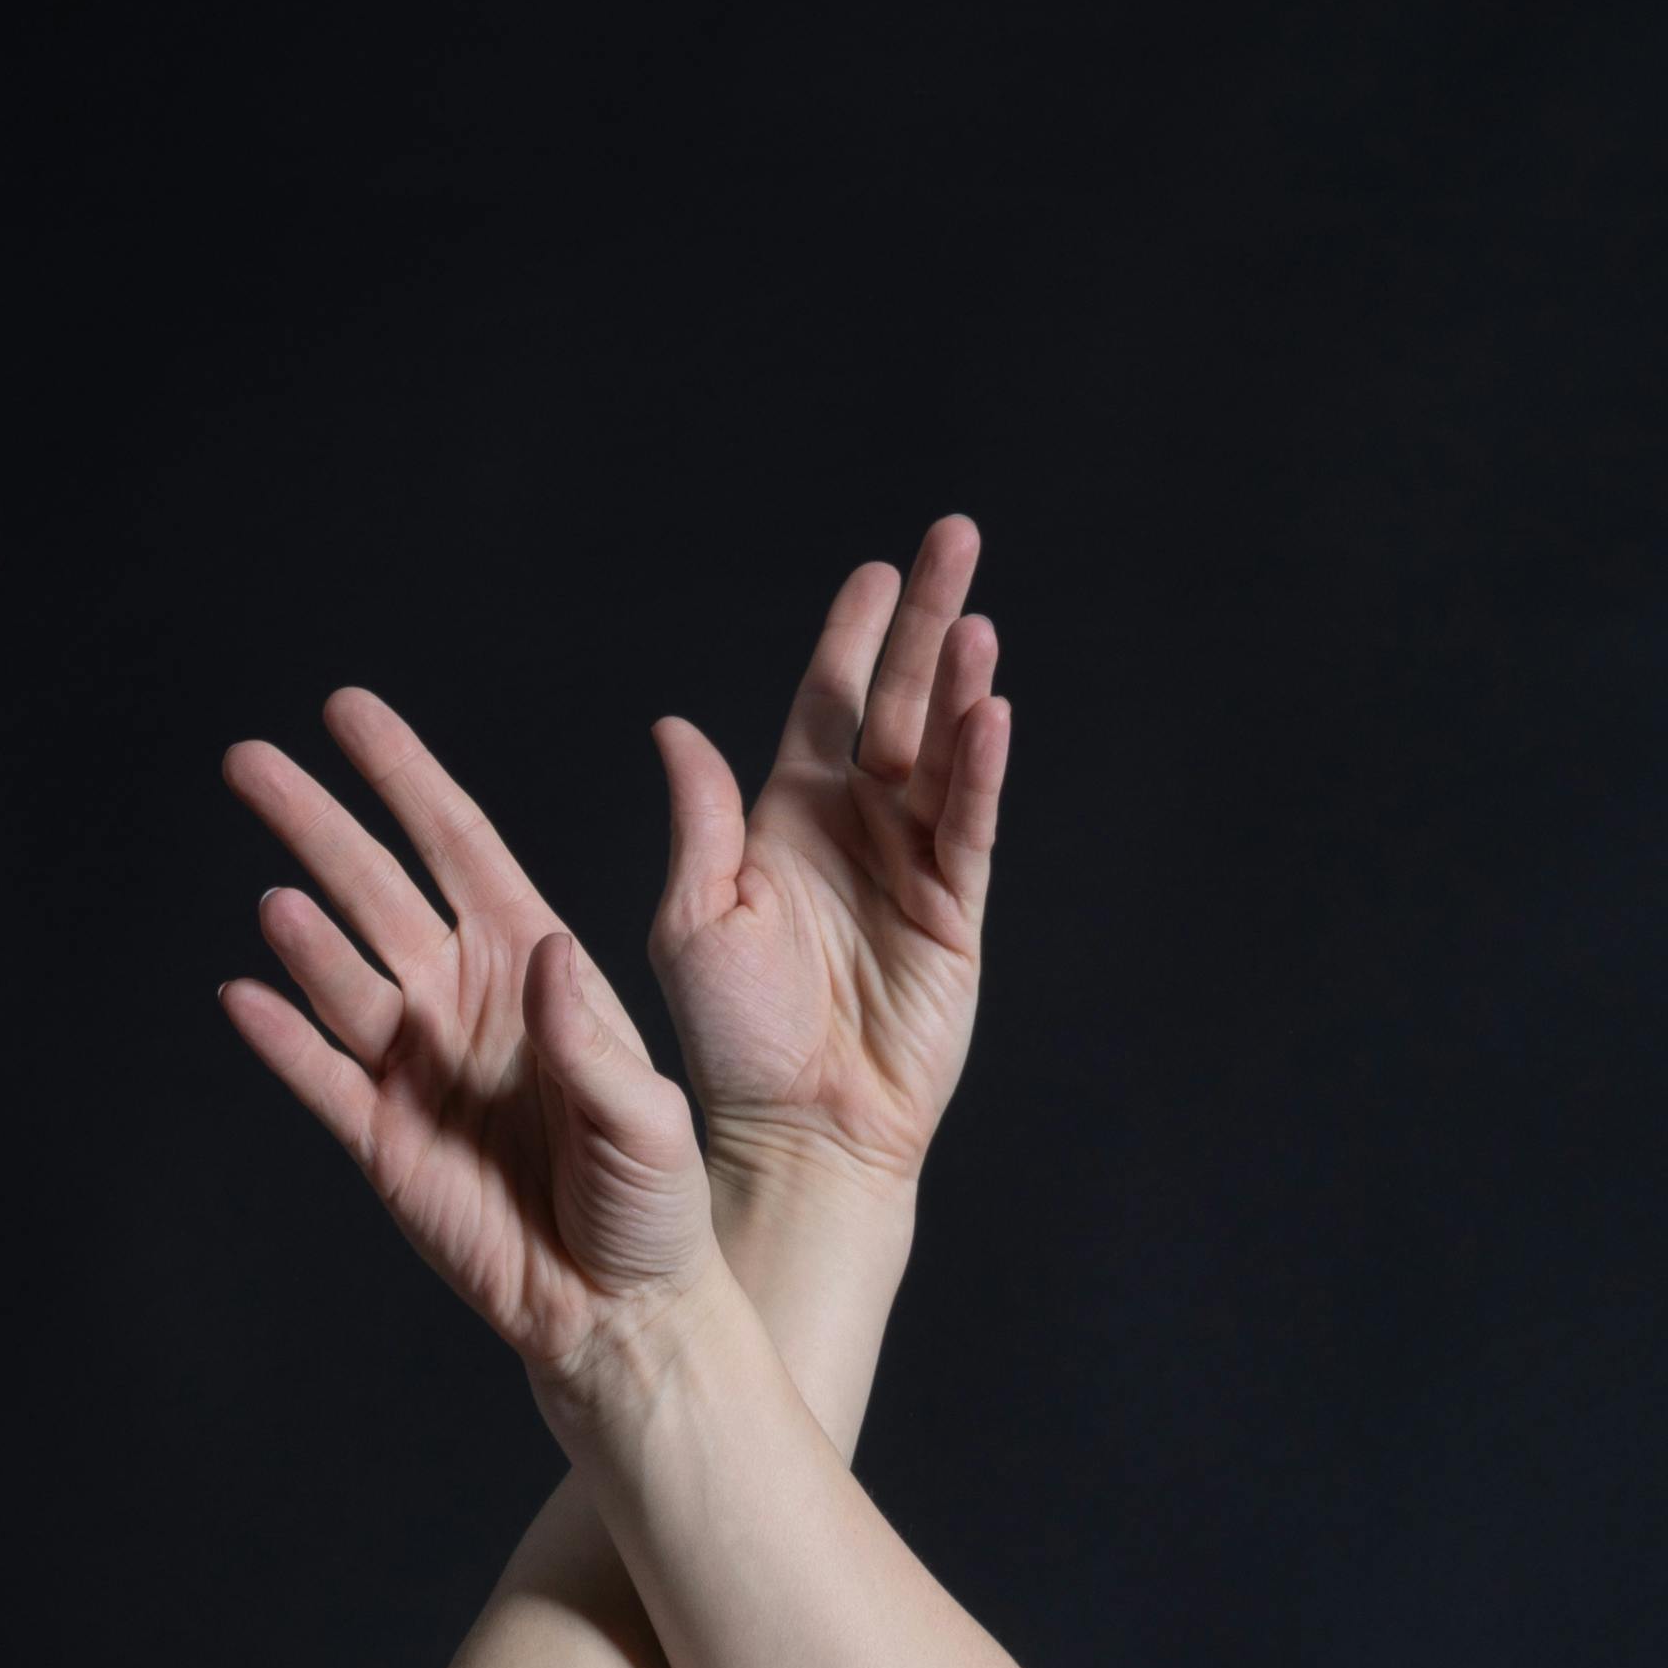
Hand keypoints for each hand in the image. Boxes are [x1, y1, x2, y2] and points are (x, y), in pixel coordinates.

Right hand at [222, 694, 714, 1377]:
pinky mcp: (381, 1139)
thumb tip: (534, 953)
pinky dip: (280, 1038)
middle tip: (247, 761)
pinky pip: (318, 1077)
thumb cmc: (654, 1207)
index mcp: (535, 967)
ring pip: (340, 977)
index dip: (402, 775)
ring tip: (280, 900)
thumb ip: (589, 1037)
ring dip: (307, 939)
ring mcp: (415, 1068)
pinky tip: (242, 995)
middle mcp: (464, 1001)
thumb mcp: (649, 1116)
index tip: (346, 709)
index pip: (454, 846)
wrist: (618, 1311)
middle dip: (315, 823)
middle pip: (373, 890)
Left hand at [647, 514, 1008, 1202]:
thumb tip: (675, 729)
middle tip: (957, 539)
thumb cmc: (733, 1037)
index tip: (876, 572)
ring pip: (943, 755)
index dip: (853, 636)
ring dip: (961, 689)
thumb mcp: (694, 920)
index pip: (828, 701)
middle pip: (900, 702)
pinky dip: (980, 774)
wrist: (797, 1128)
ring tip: (976, 626)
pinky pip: (968, 829)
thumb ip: (699, 824)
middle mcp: (857, 827)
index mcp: (788, 815)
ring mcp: (912, 866)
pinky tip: (991, 716)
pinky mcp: (954, 914)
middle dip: (928, 622)